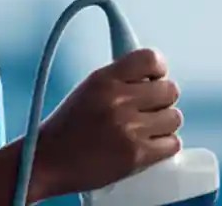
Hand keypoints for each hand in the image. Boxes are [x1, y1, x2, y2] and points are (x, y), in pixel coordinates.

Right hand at [31, 48, 182, 198]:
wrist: (47, 162)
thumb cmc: (67, 128)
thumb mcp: (88, 90)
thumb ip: (119, 80)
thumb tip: (153, 77)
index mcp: (104, 79)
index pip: (150, 59)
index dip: (158, 70)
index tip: (154, 79)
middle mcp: (117, 100)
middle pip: (170, 90)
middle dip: (162, 100)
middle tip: (148, 110)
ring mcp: (128, 128)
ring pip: (174, 118)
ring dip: (163, 125)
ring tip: (145, 130)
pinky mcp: (136, 155)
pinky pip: (172, 143)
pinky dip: (163, 146)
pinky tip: (147, 146)